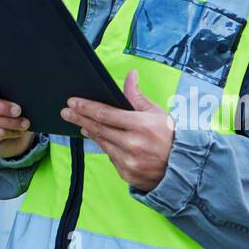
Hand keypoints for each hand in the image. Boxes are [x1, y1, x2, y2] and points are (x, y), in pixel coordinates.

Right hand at [0, 81, 35, 158]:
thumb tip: (16, 93)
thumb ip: (6, 93)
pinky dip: (10, 132)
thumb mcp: (7, 99)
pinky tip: (19, 131)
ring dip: (10, 121)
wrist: (11, 135)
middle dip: (0, 107)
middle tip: (17, 110)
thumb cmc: (7, 111)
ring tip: (24, 122)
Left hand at [60, 70, 175, 191]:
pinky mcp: (126, 173)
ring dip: (89, 131)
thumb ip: (137, 96)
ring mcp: (129, 161)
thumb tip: (130, 74)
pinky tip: (98, 138)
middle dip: (79, 118)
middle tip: (66, 111)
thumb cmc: (170, 137)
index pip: (106, 114)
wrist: (182, 169)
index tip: (72, 101)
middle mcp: (133, 144)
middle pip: (98, 128)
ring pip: (102, 142)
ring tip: (80, 123)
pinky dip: (104, 145)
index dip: (86, 107)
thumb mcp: (157, 113)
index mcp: (142, 125)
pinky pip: (110, 156)